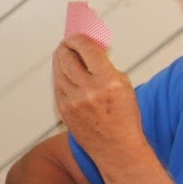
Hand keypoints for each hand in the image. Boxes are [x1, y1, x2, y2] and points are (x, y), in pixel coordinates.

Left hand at [51, 34, 142, 160]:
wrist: (117, 148)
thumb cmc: (125, 118)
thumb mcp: (123, 85)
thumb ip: (105, 67)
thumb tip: (89, 51)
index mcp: (108, 80)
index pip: (86, 49)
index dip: (78, 39)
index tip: (76, 36)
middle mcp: (89, 90)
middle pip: (67, 58)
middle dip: (65, 47)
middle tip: (66, 43)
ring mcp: (74, 101)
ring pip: (59, 72)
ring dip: (59, 60)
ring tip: (62, 54)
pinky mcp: (64, 110)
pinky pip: (57, 86)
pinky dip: (59, 76)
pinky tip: (62, 72)